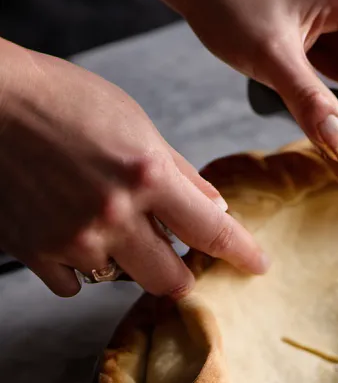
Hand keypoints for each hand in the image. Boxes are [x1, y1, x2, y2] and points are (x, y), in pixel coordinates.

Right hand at [0, 40, 266, 297]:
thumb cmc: (58, 99)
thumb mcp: (134, 122)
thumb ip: (178, 171)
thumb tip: (214, 206)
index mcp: (147, 177)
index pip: (211, 232)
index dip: (241, 253)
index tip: (257, 264)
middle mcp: (113, 215)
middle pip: (171, 280)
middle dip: (181, 271)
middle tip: (175, 254)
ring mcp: (72, 238)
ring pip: (121, 280)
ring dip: (127, 262)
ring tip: (108, 224)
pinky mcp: (34, 250)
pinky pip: (73, 283)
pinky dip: (79, 266)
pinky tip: (71, 233)